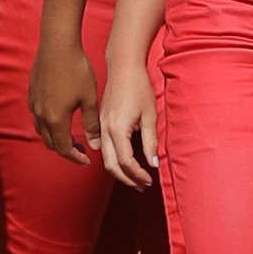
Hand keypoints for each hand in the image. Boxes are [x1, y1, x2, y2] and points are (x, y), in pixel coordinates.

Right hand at [30, 36, 100, 165]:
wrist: (58, 44)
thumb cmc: (77, 70)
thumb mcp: (90, 99)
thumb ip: (92, 124)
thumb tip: (95, 145)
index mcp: (56, 119)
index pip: (64, 148)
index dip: (76, 158)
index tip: (87, 160)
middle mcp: (40, 114)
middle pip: (50, 142)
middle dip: (66, 150)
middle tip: (81, 150)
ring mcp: (33, 103)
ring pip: (41, 130)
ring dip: (55, 137)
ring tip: (70, 135)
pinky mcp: (32, 92)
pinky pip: (37, 116)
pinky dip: (48, 123)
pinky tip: (59, 115)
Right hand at [98, 59, 158, 187]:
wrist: (123, 67)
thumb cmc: (138, 87)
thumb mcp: (149, 116)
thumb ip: (151, 142)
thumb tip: (154, 164)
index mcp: (116, 129)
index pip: (125, 162)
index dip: (138, 175)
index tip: (150, 181)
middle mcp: (104, 129)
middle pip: (110, 165)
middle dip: (126, 179)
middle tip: (142, 186)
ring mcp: (99, 125)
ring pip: (104, 157)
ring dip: (118, 171)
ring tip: (134, 178)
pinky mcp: (99, 121)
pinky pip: (102, 146)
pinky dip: (112, 158)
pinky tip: (123, 160)